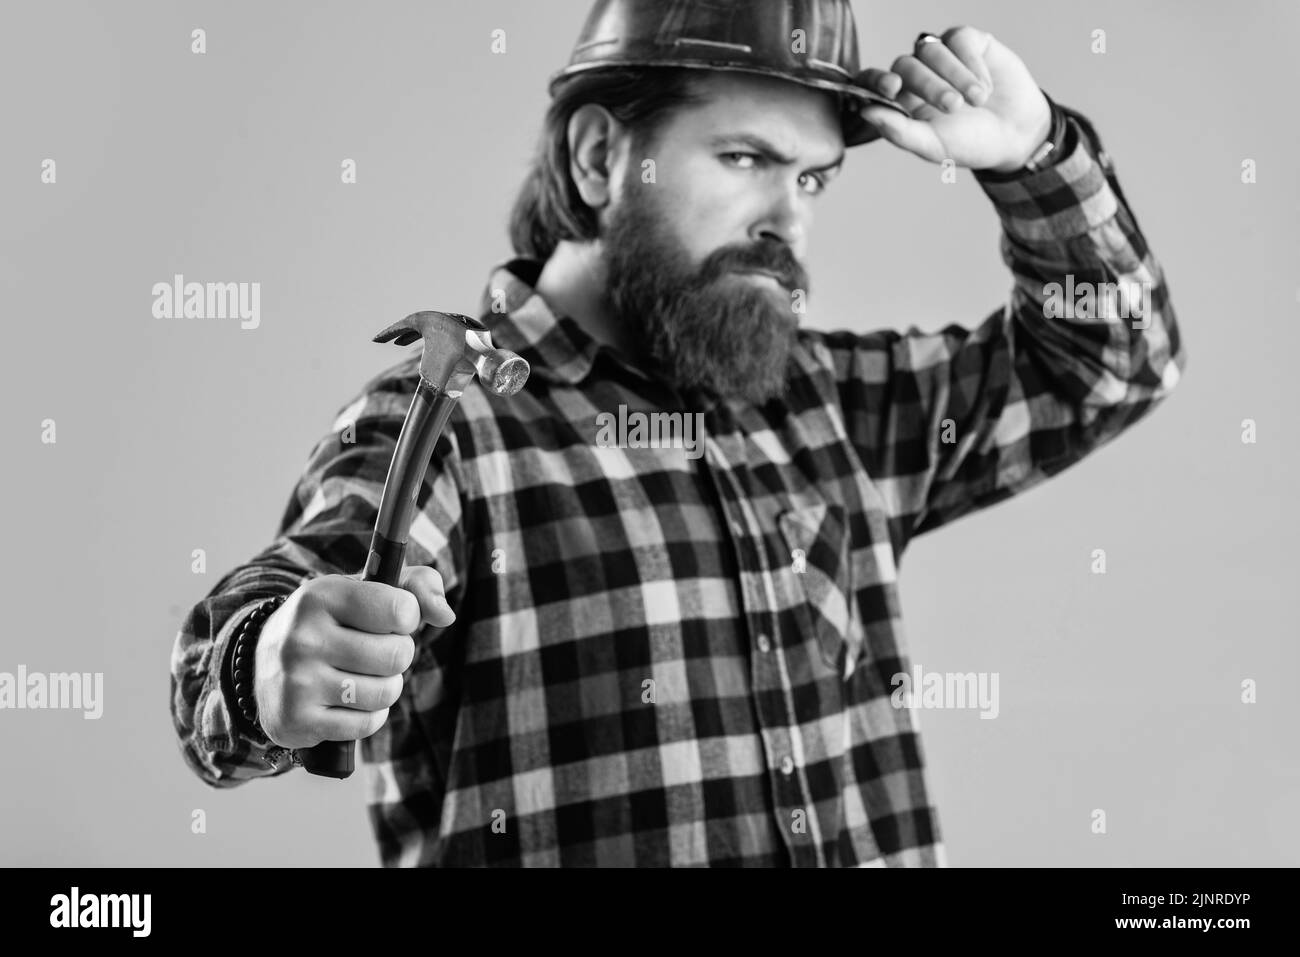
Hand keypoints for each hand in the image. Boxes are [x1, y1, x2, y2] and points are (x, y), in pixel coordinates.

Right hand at [252, 567, 454, 749]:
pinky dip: (369, 715)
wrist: (261, 663)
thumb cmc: (331, 621)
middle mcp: (304, 637)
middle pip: (398, 655)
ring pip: (385, 692)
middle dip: (399, 655)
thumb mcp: (365, 590)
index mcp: (321, 595)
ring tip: (365, 677)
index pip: (401, 609)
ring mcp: (297, 681)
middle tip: (377, 652)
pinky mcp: (297, 720)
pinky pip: (367, 724)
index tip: (390, 620)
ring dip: (386, 687)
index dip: (407, 618)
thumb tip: (447, 615)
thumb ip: (416, 588)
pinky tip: (349, 702)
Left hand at [856, 26, 1051, 172]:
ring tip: (977, 100)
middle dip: (929, 85)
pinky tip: (985, 86)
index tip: (891, 88)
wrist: (1016, 135)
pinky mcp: (968, 42)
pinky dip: (972, 63)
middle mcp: (916, 75)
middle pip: (905, 65)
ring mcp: (942, 56)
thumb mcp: (932, 145)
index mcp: (900, 102)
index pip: (873, 82)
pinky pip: (959, 39)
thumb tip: (865, 112)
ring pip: (932, 50)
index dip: (876, 79)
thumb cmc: (970, 143)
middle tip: (953, 107)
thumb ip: (898, 131)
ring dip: (955, 76)